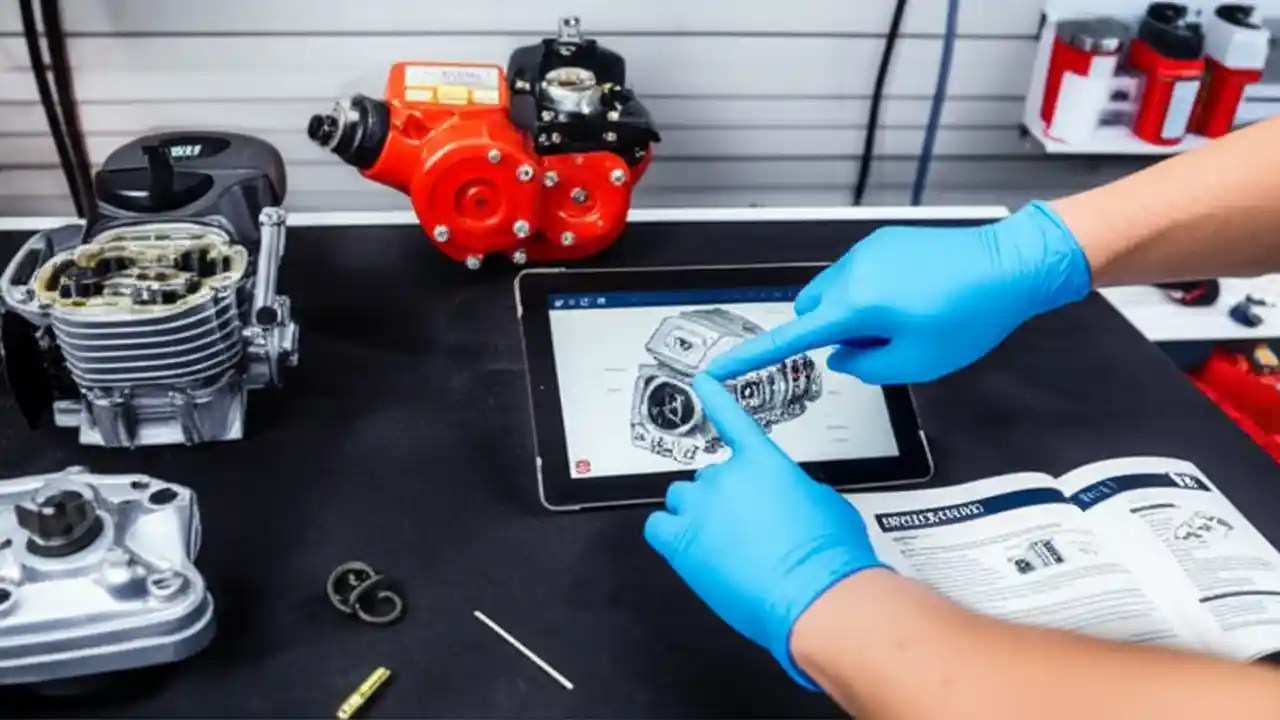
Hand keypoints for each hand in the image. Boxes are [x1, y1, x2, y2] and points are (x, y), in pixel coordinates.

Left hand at [644, 374, 883, 686]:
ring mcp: (700, 510)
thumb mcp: (824, 504)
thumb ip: (795, 490)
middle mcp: (726, 478)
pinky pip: (657, 527)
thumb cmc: (831, 555)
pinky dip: (668, 532)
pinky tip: (684, 544)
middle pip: (709, 476)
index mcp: (763, 462)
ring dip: (695, 513)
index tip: (702, 381)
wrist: (818, 595)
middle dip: (723, 496)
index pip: (731, 418)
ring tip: (719, 541)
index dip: (714, 396)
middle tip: (744, 526)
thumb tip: (788, 498)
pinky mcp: (682, 545)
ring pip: (681, 499)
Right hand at [706, 201, 1091, 384]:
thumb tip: (844, 356)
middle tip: (877, 345)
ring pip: (834, 292)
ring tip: (903, 319)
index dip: (750, 359)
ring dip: (849, 312)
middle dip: (827, 331)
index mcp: (854, 306)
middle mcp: (851, 272)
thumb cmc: (968, 314)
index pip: (789, 338)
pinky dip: (869, 292)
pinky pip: (857, 273)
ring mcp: (866, 252)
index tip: (718, 371)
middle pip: (810, 310)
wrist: (1009, 264)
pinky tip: (912, 298)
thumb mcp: (916, 362)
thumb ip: (866, 367)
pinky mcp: (883, 241)